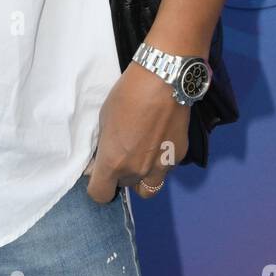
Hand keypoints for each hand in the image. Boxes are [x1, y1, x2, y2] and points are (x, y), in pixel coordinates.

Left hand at [82, 62, 190, 203]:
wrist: (163, 81)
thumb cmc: (127, 95)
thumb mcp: (105, 118)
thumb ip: (104, 145)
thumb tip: (101, 161)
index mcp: (114, 162)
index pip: (100, 194)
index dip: (97, 185)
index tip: (98, 173)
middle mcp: (137, 171)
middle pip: (124, 185)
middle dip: (120, 173)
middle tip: (121, 151)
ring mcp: (160, 167)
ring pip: (147, 186)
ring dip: (140, 176)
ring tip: (140, 153)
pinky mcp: (178, 157)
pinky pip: (164, 170)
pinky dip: (159, 162)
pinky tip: (158, 139)